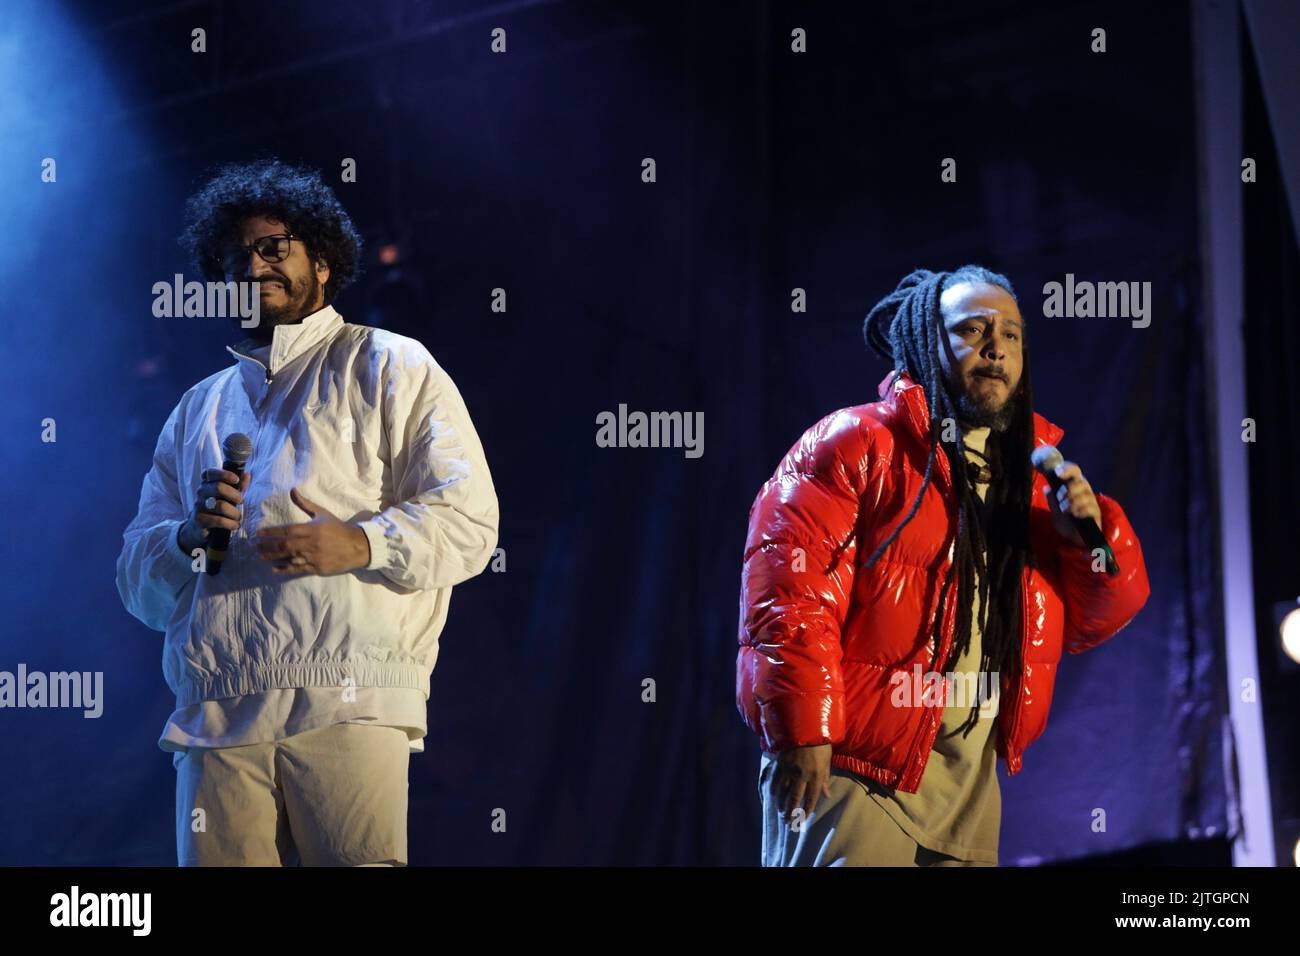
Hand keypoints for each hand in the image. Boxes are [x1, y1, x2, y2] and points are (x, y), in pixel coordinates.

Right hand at [178, 468, 250, 554]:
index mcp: (207, 483)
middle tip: (241, 501)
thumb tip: (246, 475)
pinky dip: (230, 523)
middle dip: (235, 495)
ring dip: (234, 513)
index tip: (236, 480)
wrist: (200, 528)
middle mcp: (201, 492)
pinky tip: (235, 525)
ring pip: (220, 506)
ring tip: (238, 517)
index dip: (224, 474)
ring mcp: (198, 505)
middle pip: (218, 487)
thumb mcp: (229, 496)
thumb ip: (238, 486)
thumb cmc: (219, 509)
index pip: (211, 473)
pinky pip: (218, 520)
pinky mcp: (198, 519)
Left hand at [252, 487, 370, 575]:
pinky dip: (285, 569)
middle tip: (254, 546)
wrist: (357, 546)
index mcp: (312, 529)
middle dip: (268, 546)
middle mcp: (311, 543)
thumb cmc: (338, 528)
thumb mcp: (322, 513)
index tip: (258, 534)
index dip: (271, 532)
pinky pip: (297, 569)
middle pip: (285, 545)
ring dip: (273, 557)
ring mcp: (314, 557)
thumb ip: (305, 504)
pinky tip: (275, 568)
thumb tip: (292, 490)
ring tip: (260, 556)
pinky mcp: (317, 568)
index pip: (287, 530)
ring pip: (289, 557)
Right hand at [773, 743, 832, 821]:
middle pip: (795, 797)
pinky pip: (776, 779)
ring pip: (784, 791)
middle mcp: (802, 775)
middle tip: (788, 821)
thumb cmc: (820, 743)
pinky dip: (774, 789)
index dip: (807, 810)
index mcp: (815, 775)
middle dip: (791, 811)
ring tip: (780, 812)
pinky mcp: (781, 763)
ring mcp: (789, 769)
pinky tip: (772, 796)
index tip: (803, 819)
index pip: (811, 797)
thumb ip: (825, 778)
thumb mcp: (826, 760)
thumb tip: (827, 794)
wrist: (805, 726)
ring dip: (781, 803)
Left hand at [1046, 461, 1102, 547]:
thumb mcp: (1055, 511)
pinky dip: (1081, 510)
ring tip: (1065, 510)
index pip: (1075, 472)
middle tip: (1061, 497)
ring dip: (1073, 501)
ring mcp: (1092, 502)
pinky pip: (1091, 508)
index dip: (1068, 469)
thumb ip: (1052, 500)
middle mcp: (1085, 492)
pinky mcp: (1096, 514)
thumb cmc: (1066, 522)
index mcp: (1074, 487)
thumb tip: (1047, 488)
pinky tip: (1075, 515)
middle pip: (1081, 482)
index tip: (1058, 473)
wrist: (1075, 539)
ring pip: (1086, 495)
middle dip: (1069, 488)